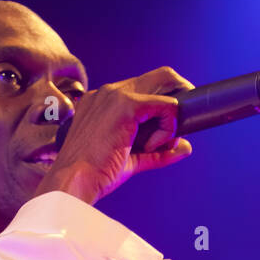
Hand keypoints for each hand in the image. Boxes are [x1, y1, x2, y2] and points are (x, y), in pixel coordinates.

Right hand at [33, 66, 194, 206]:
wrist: (73, 183)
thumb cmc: (94, 175)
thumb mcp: (130, 159)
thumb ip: (158, 151)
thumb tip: (186, 147)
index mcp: (104, 102)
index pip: (145, 88)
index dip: (165, 105)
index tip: (170, 130)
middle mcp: (108, 92)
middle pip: (161, 76)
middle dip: (181, 96)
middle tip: (182, 126)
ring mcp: (115, 96)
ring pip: (165, 88)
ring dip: (171, 118)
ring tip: (155, 146)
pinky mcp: (125, 106)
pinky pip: (165, 106)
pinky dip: (168, 127)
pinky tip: (152, 146)